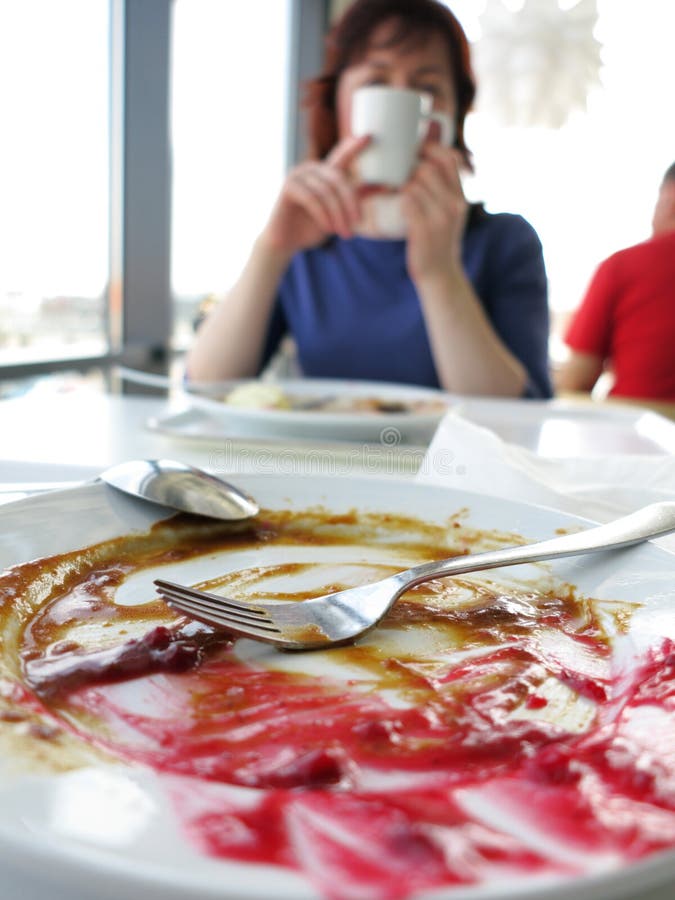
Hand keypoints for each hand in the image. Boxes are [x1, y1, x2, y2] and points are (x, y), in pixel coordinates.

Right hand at [261, 135, 369, 256]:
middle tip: (357, 224)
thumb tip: (384, 186)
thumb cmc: (313, 226)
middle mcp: (311, 168)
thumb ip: (357, 197)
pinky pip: (312, 199)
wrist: (287, 241)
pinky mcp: (288, 186)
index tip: (370, 136)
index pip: (342, 155)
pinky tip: (328, 228)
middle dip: (350, 203)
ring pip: (327, 192)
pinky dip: (323, 215)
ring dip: (338, 215)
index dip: (355, 146)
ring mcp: (298, 174)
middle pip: (338, 179)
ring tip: (344, 233)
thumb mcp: (340, 212)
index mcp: (325, 171)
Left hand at [401, 144, 467, 283]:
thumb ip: (444, 191)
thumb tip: (425, 164)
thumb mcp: (450, 215)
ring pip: (415, 183)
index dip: (429, 149)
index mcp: (460, 198)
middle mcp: (454, 205)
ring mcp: (440, 218)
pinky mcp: (423, 229)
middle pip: (428, 168)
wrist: (440, 275)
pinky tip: (388, 198)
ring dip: (398, 182)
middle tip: (394, 171)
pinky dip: (395, 196)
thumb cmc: (438, 243)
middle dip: (407, 166)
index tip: (413, 152)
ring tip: (389, 185)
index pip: (449, 159)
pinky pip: (406, 200)